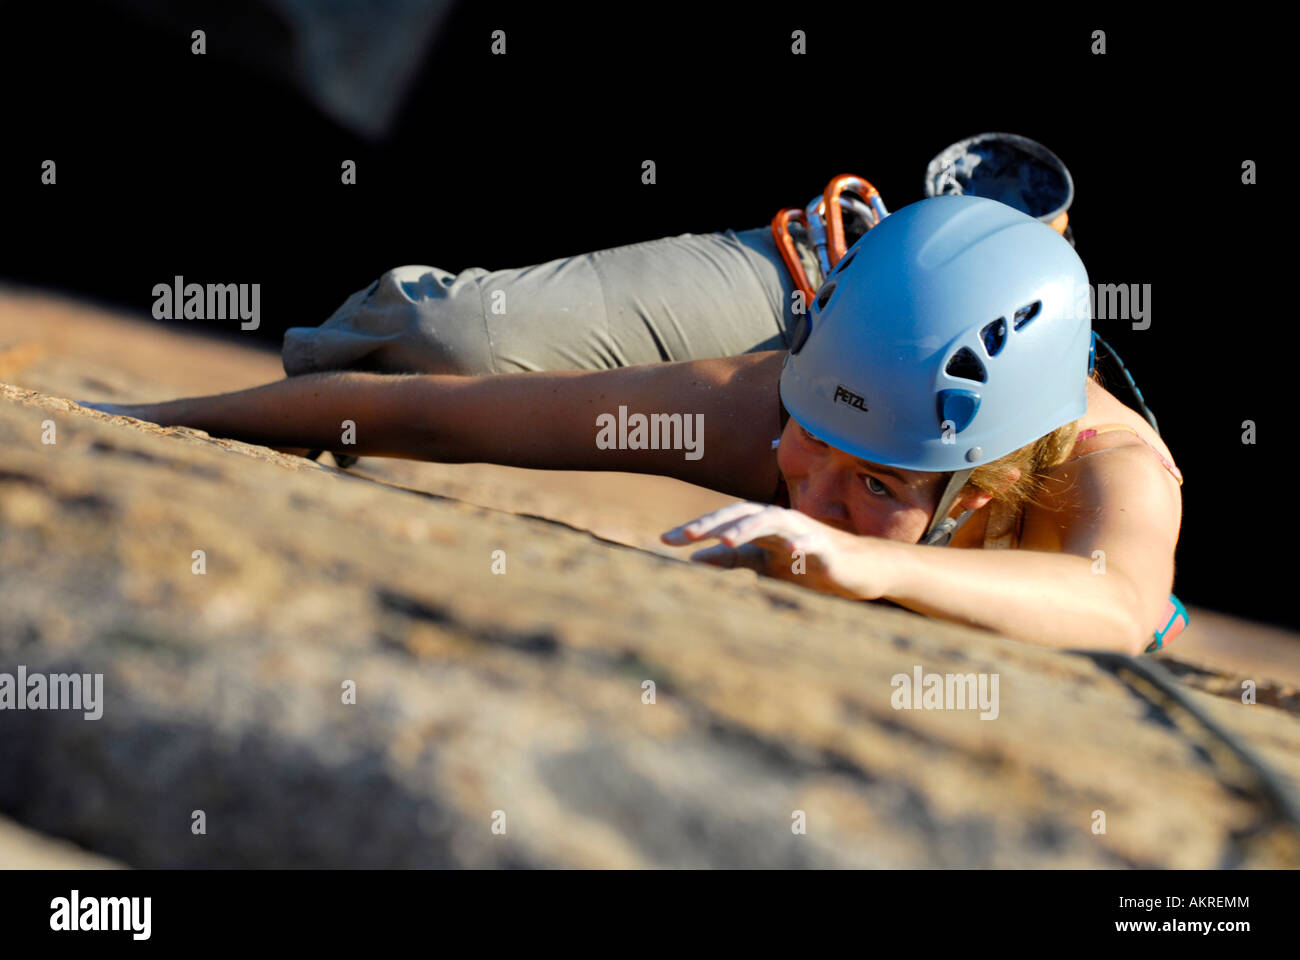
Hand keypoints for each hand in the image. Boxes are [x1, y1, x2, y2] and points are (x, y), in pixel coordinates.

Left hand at [661, 502, 895, 599]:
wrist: (856, 570)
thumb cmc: (807, 564)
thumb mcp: (763, 563)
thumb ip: (732, 559)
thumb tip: (694, 558)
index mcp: (760, 525)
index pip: (722, 522)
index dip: (695, 529)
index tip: (665, 540)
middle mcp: (778, 521)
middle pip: (741, 513)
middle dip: (712, 523)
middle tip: (685, 536)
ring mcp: (802, 530)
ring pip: (772, 521)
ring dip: (749, 529)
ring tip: (727, 541)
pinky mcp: (825, 546)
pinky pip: (811, 543)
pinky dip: (801, 544)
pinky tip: (791, 552)